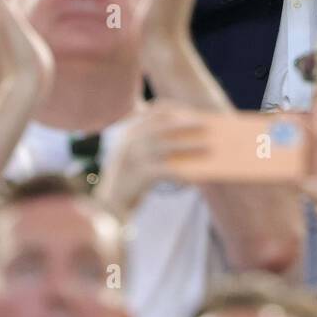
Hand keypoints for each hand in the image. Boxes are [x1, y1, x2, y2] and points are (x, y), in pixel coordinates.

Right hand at [95, 105, 209, 215]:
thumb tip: (186, 138)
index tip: (189, 110)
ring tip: (208, 148)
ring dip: (190, 146)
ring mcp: (134, 157)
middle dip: (186, 124)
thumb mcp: (135, 157)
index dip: (172, 109)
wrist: (107, 207)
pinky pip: (167, 171)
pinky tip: (195, 178)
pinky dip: (183, 174)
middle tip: (205, 124)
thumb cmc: (129, 180)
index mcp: (129, 133)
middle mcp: (130, 141)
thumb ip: (150, 143)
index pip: (152, 112)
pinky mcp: (140, 175)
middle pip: (163, 127)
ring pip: (168, 147)